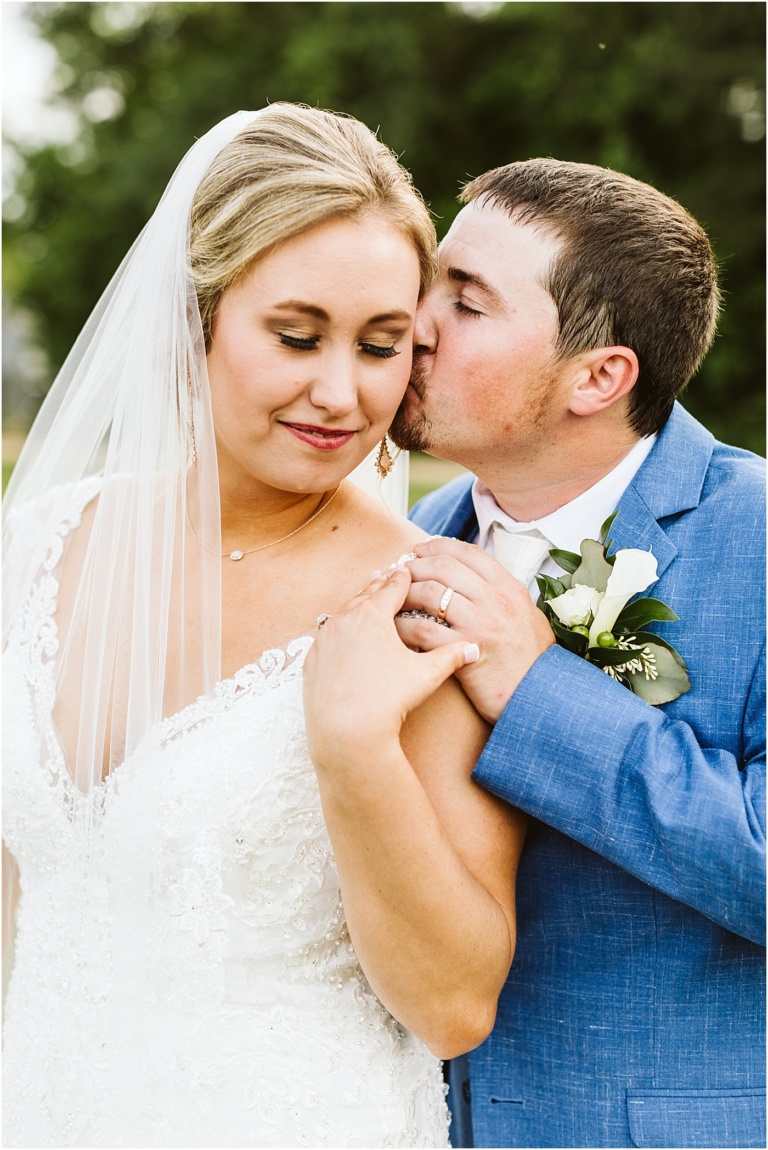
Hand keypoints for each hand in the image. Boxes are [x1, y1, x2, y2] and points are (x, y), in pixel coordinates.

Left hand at [303, 566, 479, 770]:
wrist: (346, 731)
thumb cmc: (388, 700)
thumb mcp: (426, 675)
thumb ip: (450, 657)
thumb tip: (475, 649)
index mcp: (373, 614)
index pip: (392, 587)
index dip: (403, 577)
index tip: (408, 569)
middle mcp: (345, 618)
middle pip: (366, 593)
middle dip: (379, 585)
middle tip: (388, 575)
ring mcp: (325, 637)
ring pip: (344, 612)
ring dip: (358, 604)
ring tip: (367, 600)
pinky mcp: (313, 657)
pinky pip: (328, 634)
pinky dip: (340, 629)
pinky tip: (346, 633)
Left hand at [395, 537, 554, 722]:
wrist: (540, 698)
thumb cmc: (533, 661)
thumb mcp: (528, 618)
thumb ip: (505, 597)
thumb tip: (479, 580)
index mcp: (510, 589)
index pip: (470, 553)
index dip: (439, 546)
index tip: (420, 550)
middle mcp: (496, 601)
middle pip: (445, 567)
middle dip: (415, 565)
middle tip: (399, 572)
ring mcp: (480, 624)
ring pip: (430, 593)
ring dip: (405, 593)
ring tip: (392, 599)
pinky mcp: (463, 651)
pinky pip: (422, 630)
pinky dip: (403, 625)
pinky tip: (393, 628)